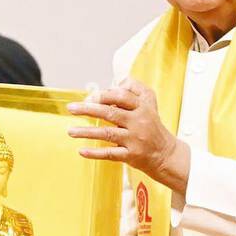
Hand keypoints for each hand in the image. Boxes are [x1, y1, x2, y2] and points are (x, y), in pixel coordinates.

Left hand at [66, 78, 189, 194]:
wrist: (166, 153)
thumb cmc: (151, 126)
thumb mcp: (149, 104)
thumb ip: (134, 89)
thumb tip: (117, 81)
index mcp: (142, 107)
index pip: (121, 96)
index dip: (103, 95)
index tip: (88, 97)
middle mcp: (139, 122)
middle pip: (110, 113)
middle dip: (88, 109)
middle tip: (71, 108)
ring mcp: (135, 139)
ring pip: (107, 134)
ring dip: (86, 132)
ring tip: (70, 131)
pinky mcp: (131, 155)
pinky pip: (110, 154)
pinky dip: (95, 153)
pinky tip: (81, 151)